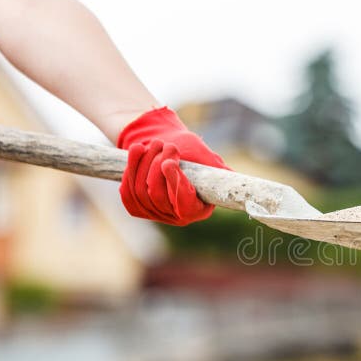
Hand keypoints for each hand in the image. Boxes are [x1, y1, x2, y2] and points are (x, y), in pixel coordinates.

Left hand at [117, 107, 229, 225]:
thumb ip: (217, 170)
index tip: (169, 162)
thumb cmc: (191, 152)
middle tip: (165, 145)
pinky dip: (131, 168)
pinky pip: (128, 192)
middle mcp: (177, 217)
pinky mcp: (137, 207)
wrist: (166, 144)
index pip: (185, 204)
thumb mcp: (206, 158)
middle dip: (157, 167)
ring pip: (141, 192)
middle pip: (158, 197)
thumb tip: (232, 178)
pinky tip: (138, 151)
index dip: (175, 185)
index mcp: (198, 209)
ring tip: (155, 143)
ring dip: (145, 163)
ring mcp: (156, 214)